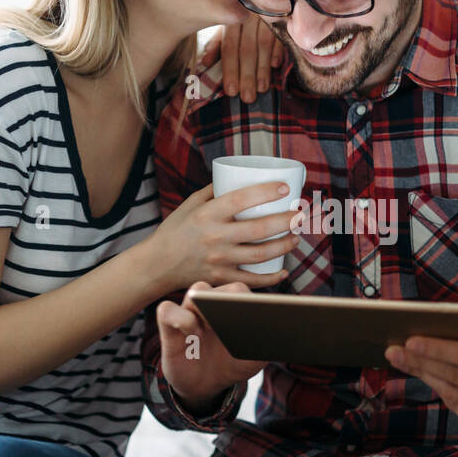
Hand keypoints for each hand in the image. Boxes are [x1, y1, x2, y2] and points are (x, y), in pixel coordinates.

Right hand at [146, 181, 298, 290]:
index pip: (241, 200)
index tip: (285, 189)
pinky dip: (271, 277)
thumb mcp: (190, 204)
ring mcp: (219, 260)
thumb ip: (214, 191)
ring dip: (284, 246)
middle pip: (259, 229)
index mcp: (207, 215)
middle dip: (286, 222)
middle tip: (300, 216)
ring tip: (295, 238)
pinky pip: (251, 280)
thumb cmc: (175, 230)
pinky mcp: (220, 278)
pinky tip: (283, 270)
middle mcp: (215, 237)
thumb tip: (239, 176)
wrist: (157, 264)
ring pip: (260, 255)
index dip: (266, 192)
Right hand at [158, 281, 267, 413]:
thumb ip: (267, 344)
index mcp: (235, 307)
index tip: (258, 310)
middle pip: (221, 288)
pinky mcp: (169, 326)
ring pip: (196, 290)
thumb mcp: (254, 358)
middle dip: (231, 297)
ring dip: (206, 301)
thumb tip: (282, 334)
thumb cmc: (232, 364)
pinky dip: (178, 316)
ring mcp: (191, 312)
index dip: (250, 299)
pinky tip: (190, 333)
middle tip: (238, 312)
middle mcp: (213, 304)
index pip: (242, 291)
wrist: (205, 384)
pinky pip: (167, 310)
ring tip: (213, 319)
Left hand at [199, 13, 284, 102]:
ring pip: (263, 44)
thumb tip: (204, 62)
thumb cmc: (241, 16)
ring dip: (262, 69)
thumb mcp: (225, 27)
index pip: (229, 47)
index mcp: (231, 19)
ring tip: (262, 88)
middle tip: (247, 97)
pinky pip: (280, 35)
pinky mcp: (282, 17)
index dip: (230, 69)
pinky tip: (275, 66)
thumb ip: (216, 44)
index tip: (231, 91)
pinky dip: (277, 51)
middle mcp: (247, 16)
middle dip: (247, 75)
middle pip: (246, 49)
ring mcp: (265, 16)